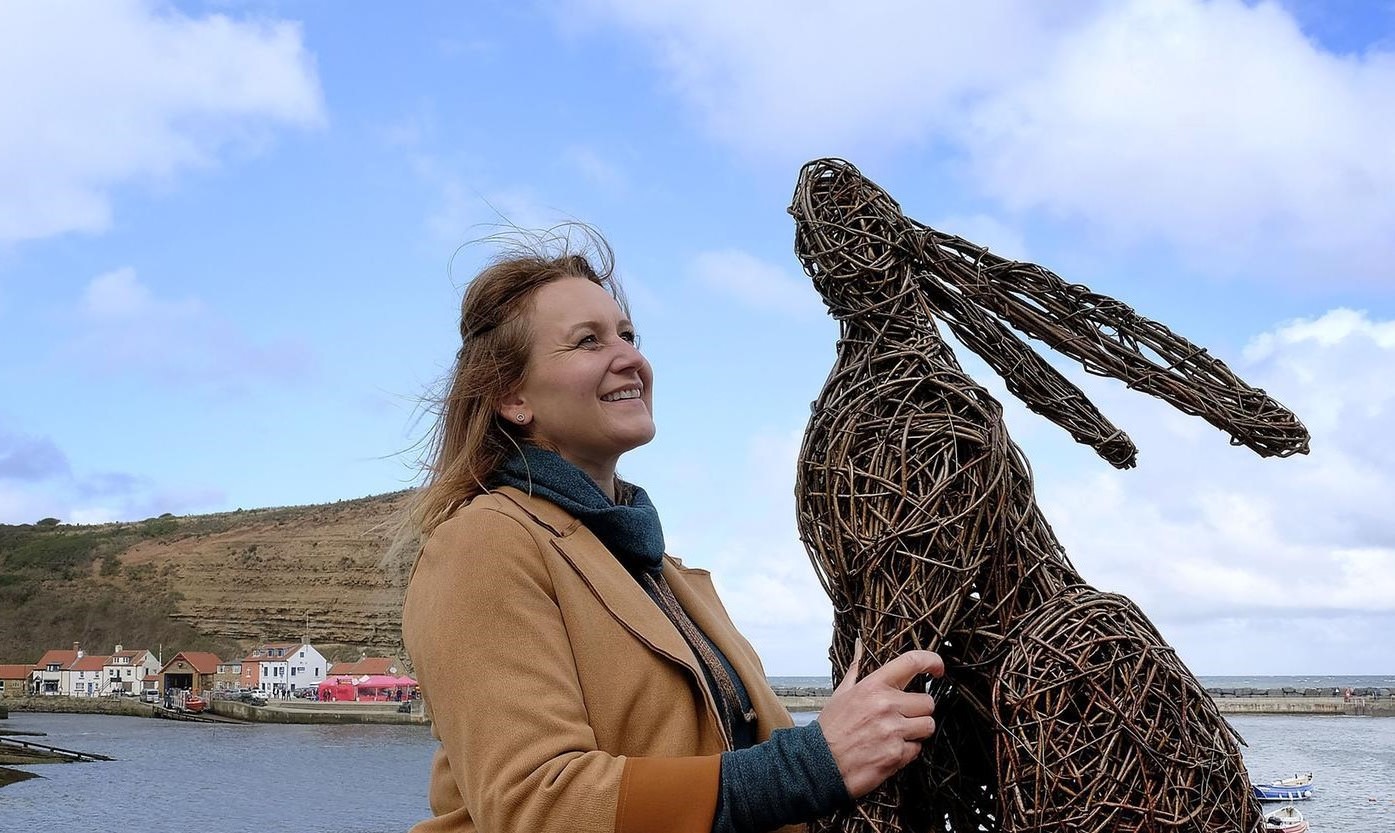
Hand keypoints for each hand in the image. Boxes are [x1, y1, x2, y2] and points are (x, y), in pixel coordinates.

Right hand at [816, 639, 944, 797]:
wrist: (819, 764)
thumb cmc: (830, 729)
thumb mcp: (841, 694)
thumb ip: (856, 670)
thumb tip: (859, 647)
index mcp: (873, 686)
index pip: (911, 662)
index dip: (932, 662)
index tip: (938, 669)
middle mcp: (886, 706)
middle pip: (928, 702)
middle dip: (919, 711)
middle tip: (902, 718)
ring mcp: (893, 731)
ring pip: (927, 726)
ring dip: (916, 732)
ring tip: (895, 735)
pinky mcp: (896, 755)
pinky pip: (917, 749)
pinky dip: (906, 752)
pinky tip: (887, 750)